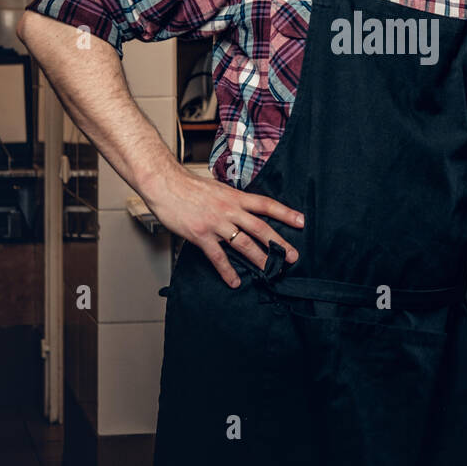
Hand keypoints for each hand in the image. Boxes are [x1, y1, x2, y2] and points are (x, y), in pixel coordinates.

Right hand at [145, 166, 302, 288]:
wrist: (165, 184)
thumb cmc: (188, 185)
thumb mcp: (217, 187)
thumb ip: (232, 200)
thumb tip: (244, 208)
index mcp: (235, 197)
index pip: (266, 204)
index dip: (285, 213)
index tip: (301, 221)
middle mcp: (229, 210)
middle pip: (260, 227)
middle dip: (278, 243)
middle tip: (292, 256)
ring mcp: (216, 223)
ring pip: (243, 243)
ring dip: (259, 259)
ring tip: (271, 271)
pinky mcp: (201, 235)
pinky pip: (218, 257)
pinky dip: (228, 271)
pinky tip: (235, 281)